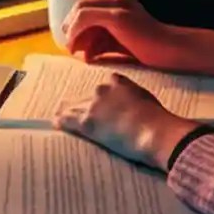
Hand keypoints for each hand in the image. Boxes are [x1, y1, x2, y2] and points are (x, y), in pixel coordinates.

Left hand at [55, 74, 200, 169]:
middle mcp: (103, 90)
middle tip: (78, 112)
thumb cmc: (158, 119)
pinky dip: (61, 122)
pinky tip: (55, 124)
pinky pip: (68, 120)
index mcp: (118, 82)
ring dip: (67, 113)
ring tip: (60, 116)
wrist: (154, 131)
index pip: (104, 86)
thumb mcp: (148, 101)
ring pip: (73, 107)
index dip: (100, 96)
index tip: (100, 101)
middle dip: (83, 105)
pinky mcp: (87, 122)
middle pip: (86, 97)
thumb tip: (140, 109)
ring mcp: (93, 105)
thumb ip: (137, 100)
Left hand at [61, 0, 183, 69]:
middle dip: (70, 27)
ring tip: (72, 50)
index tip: (71, 41)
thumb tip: (79, 50)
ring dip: (72, 32)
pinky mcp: (117, 14)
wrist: (169, 50)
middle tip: (70, 47)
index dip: (73, 23)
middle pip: (80, 5)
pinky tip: (77, 47)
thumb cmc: (145, 49)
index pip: (85, 4)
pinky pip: (85, 17)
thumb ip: (98, 41)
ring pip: (80, 10)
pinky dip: (76, 32)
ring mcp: (118, 2)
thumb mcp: (115, 41)